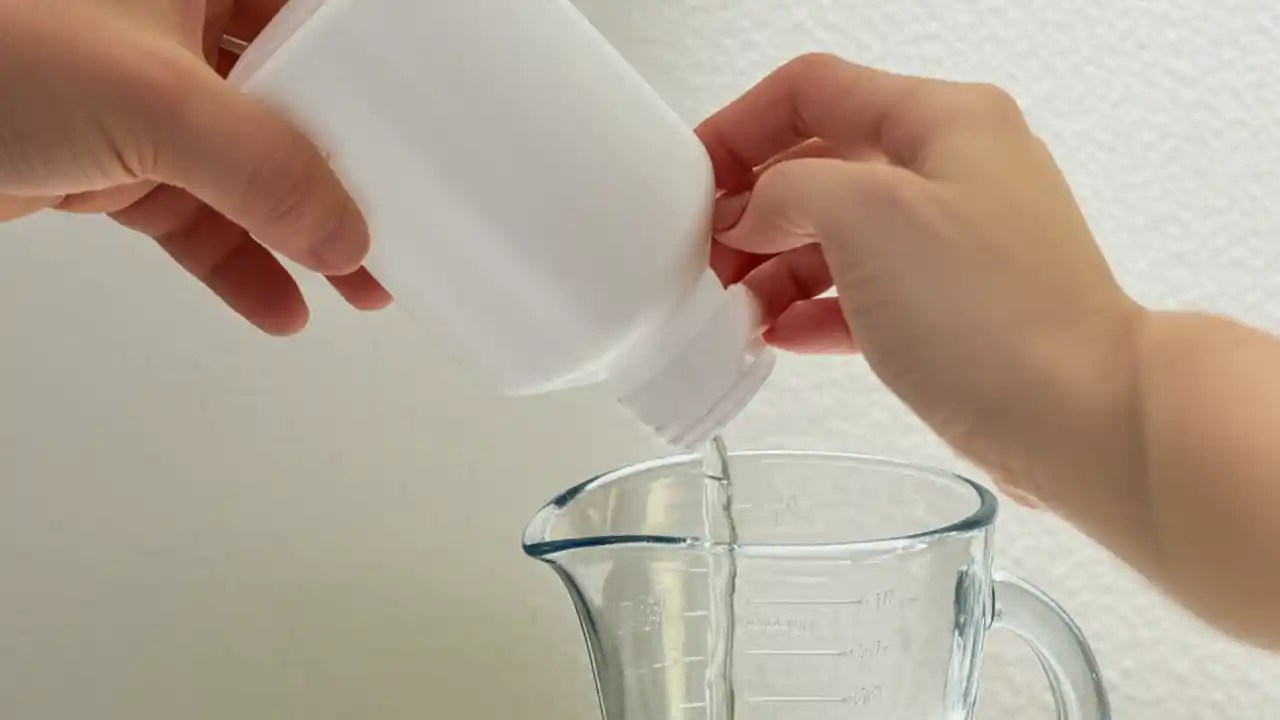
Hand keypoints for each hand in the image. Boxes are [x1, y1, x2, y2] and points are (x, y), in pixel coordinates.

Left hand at [0, 0, 390, 334]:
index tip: (425, 136)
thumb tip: (347, 237)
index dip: (378, 79)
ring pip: (249, 171)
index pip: (321, 21)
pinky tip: (280, 307)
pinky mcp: (110, 160)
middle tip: (399, 230)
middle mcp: (177, 26)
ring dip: (302, 236)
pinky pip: (195, 217)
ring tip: (360, 289)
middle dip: (347, 178)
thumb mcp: (153, 100)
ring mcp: (143, 97)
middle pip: (297, 105)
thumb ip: (265, 171)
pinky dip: (236, 264)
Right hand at [699, 54, 1143, 508]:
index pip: (813, 90)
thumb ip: (788, 192)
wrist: (1081, 420)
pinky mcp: (952, 308)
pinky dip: (813, 307)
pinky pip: (862, 292)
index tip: (693, 176)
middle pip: (821, 164)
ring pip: (838, 234)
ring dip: (775, 263)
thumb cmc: (997, 315)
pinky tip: (779, 333)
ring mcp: (954, 242)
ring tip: (732, 304)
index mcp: (941, 121)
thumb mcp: (867, 218)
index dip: (740, 126)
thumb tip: (753, 213)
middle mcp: (952, 171)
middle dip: (752, 206)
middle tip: (704, 252)